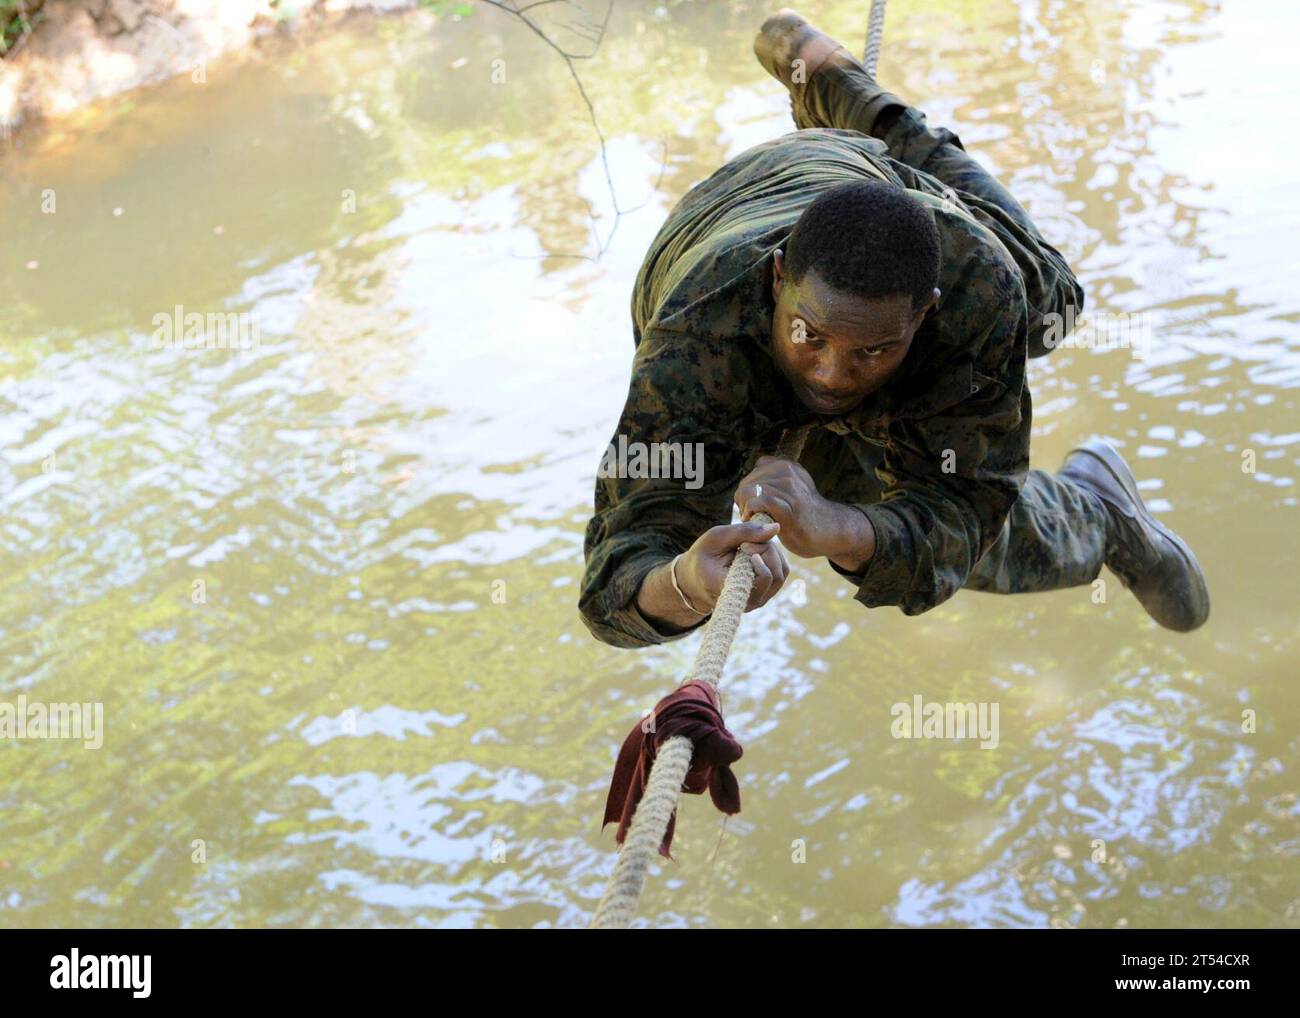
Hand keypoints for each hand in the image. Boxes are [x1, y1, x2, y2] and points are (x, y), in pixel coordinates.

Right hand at [677, 520, 788, 613]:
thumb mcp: (717, 537)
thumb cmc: (703, 556)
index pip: (764, 577)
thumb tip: (776, 527)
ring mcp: (758, 600)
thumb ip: (745, 532)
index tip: (742, 544)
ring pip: (781, 573)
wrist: (695, 578)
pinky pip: (780, 574)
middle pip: (776, 574)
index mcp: (732, 590)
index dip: (760, 554)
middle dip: (766, 549)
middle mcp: (748, 602)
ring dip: (771, 553)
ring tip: (750, 546)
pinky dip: (772, 556)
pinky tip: (756, 551)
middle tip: (746, 542)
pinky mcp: (764, 594)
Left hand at [734, 455, 867, 561]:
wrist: (829, 531)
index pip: (755, 471)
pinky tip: (756, 521)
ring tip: (754, 519)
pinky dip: (751, 512)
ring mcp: (789, 488)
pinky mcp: (788, 507)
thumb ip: (775, 480)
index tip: (755, 504)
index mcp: (787, 465)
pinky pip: (759, 502)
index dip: (749, 489)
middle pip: (747, 482)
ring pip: (749, 491)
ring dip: (746, 508)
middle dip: (744, 501)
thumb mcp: (792, 488)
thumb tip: (749, 483)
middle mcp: (787, 472)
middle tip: (752, 516)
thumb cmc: (804, 515)